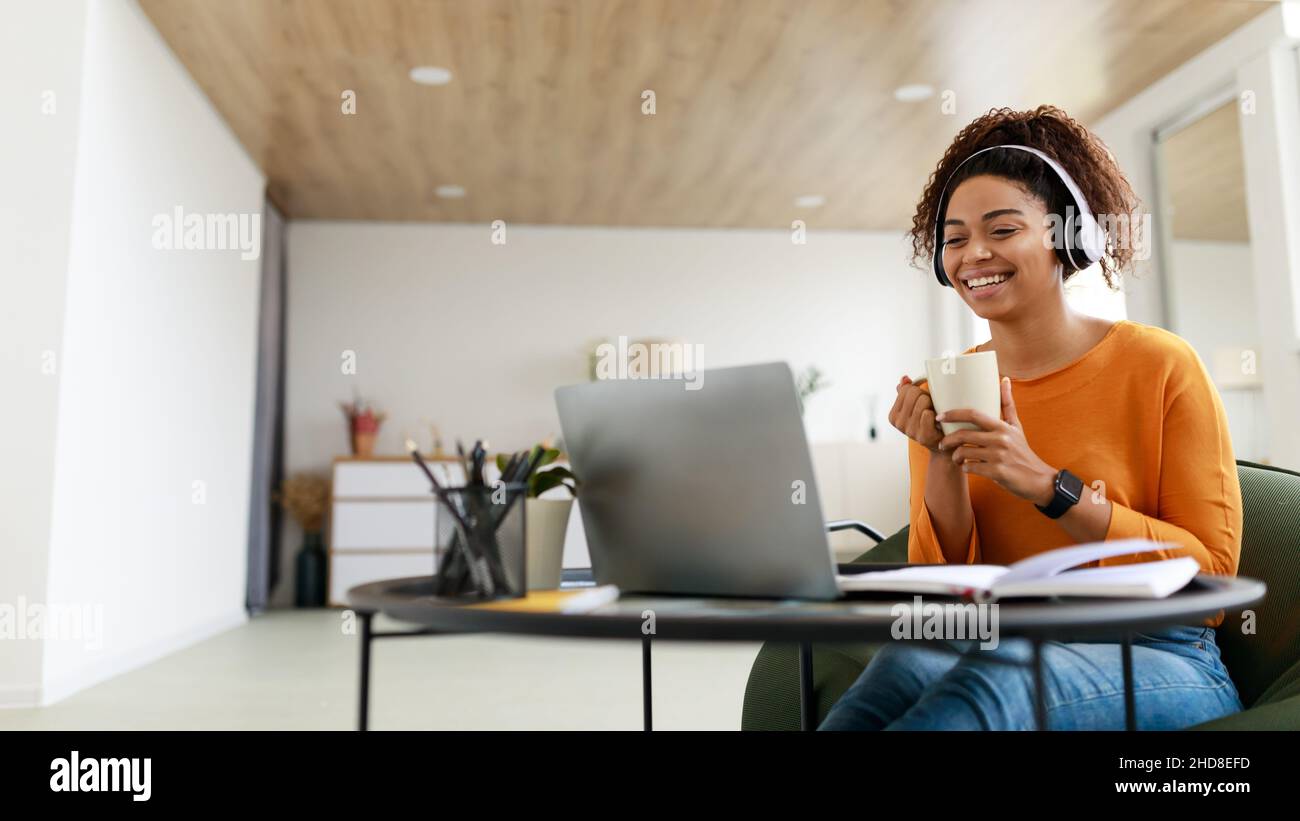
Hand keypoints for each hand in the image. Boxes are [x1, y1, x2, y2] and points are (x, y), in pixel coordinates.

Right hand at [888, 374, 942, 453]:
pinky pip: (928, 413)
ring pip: (922, 401)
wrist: (943, 445)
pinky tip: (938, 422)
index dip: (918, 391)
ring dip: (933, 404)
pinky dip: (936, 415)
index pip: (905, 389)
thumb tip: (904, 378)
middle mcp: (898, 424)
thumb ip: (906, 392)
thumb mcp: (915, 407)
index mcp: (893, 415)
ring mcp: (910, 431)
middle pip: (914, 392)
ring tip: (935, 415)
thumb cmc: (930, 422)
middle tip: (931, 408)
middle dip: (926, 396)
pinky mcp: (923, 436)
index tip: (923, 402)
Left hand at [936, 376, 1056, 504]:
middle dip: (947, 440)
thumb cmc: (1022, 451)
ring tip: (956, 458)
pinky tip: (967, 467)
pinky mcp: (997, 472)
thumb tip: (1004, 379)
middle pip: (963, 434)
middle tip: (942, 444)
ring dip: (955, 456)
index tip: (939, 416)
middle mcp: (1001, 439)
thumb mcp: (1016, 427)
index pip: (973, 414)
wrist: (1038, 479)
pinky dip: (965, 468)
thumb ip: (1007, 404)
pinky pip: (970, 467)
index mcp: (1003, 426)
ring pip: (964, 452)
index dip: (953, 414)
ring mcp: (999, 456)